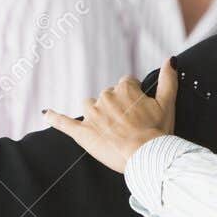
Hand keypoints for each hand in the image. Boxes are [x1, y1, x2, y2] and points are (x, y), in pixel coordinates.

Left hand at [43, 57, 177, 172]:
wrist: (147, 157)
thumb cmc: (159, 131)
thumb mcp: (167, 103)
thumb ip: (168, 79)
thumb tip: (169, 59)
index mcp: (124, 88)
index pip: (125, 84)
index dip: (133, 98)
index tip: (139, 111)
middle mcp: (106, 97)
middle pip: (107, 96)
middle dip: (116, 108)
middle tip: (130, 126)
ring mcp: (93, 115)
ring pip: (90, 106)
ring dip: (97, 114)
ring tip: (110, 130)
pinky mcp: (83, 133)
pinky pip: (65, 123)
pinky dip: (55, 118)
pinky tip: (47, 114)